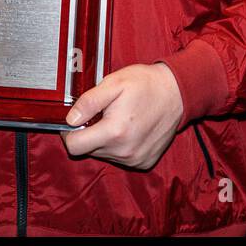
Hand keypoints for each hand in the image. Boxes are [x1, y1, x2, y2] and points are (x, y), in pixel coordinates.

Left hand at [61, 62, 183, 169]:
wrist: (177, 93)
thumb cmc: (146, 84)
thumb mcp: (113, 83)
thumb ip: (89, 102)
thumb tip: (70, 118)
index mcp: (114, 132)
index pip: (74, 147)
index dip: (69, 133)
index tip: (74, 122)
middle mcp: (125, 151)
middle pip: (88, 151)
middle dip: (89, 133)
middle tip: (102, 114)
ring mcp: (135, 159)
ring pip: (104, 154)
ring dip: (104, 139)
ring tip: (118, 119)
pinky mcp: (144, 162)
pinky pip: (120, 158)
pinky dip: (119, 145)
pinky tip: (128, 128)